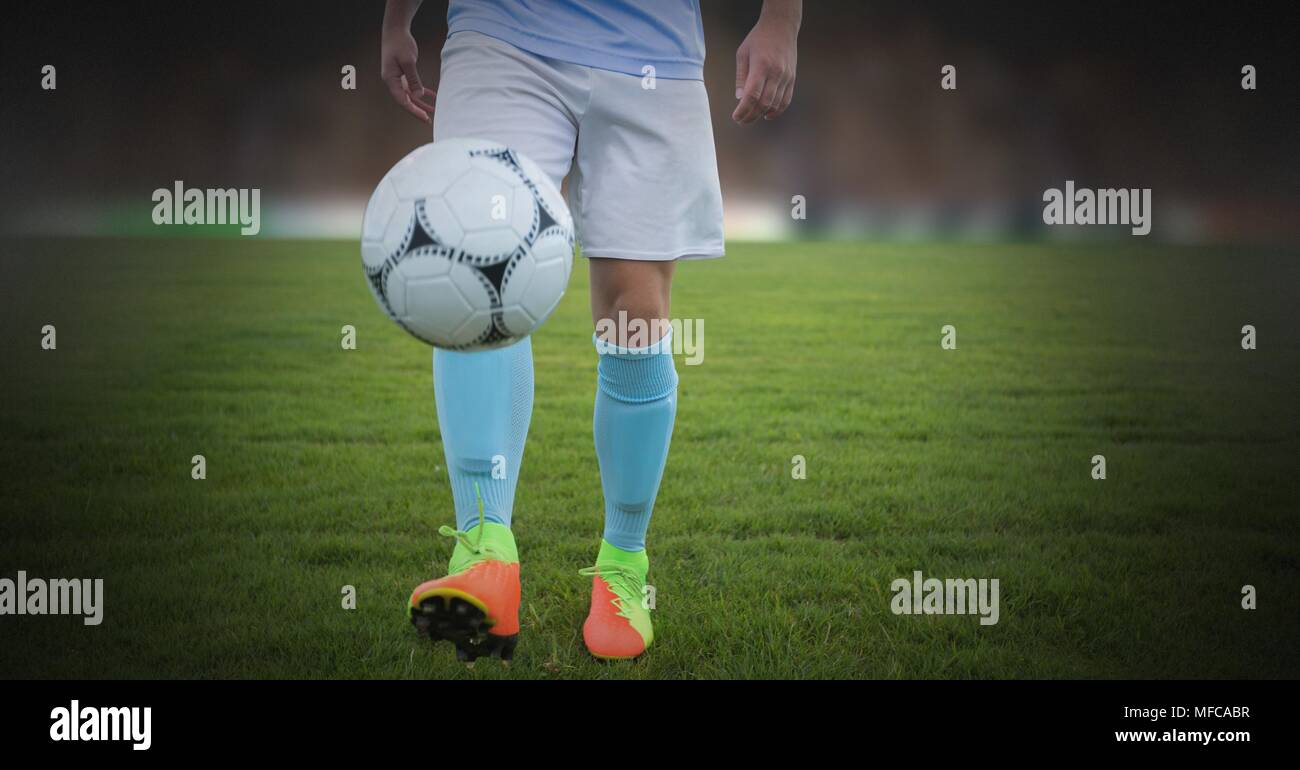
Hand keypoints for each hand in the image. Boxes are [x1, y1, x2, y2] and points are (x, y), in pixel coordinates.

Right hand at [381, 25, 436, 123]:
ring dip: (421, 103)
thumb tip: (419, 95)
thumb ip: (413, 79)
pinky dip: (422, 92)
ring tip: (433, 111)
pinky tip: (432, 97)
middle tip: (428, 120)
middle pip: (405, 100)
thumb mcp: (408, 61)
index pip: (402, 100)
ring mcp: (397, 78)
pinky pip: (413, 86)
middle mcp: (392, 81)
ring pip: (410, 95)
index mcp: (390, 79)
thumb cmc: (399, 43)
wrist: (395, 30)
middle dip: (417, 110)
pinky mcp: (403, 73)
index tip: (424, 117)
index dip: (413, 110)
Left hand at [732, 2, 799, 123]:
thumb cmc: (758, 39)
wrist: (782, 26)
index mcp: (761, 65)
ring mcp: (786, 76)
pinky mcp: (792, 78)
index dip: (744, 110)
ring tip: (751, 117)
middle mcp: (776, 72)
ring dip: (762, 114)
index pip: (752, 95)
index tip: (736, 116)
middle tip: (741, 120)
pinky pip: (786, 100)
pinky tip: (766, 115)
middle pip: (764, 103)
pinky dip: (777, 111)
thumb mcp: (743, 53)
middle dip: (751, 116)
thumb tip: (740, 98)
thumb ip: (741, 77)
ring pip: (775, 104)